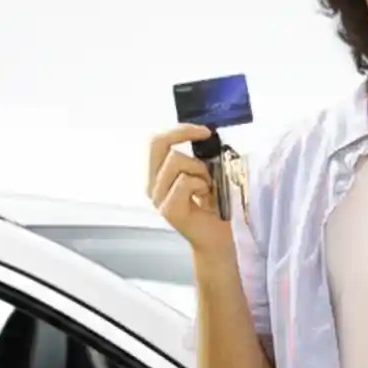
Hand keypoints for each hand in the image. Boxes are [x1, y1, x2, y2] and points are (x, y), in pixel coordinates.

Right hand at [147, 124, 232, 253]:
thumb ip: (196, 157)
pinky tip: (206, 197)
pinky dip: (202, 184)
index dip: (178, 129)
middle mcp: (152, 186)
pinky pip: (186, 181)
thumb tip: (204, 132)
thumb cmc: (211, 206)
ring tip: (208, 185)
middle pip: (158, 145)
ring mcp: (158, 198)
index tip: (203, 130)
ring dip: (200, 169)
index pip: (155, 142)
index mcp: (157, 176)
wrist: (215, 238)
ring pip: (176, 161)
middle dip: (184, 136)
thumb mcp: (203, 175)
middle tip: (206, 137)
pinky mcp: (169, 209)